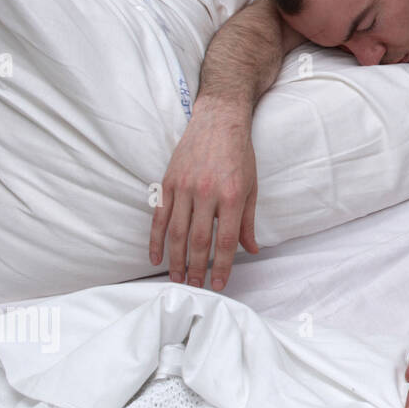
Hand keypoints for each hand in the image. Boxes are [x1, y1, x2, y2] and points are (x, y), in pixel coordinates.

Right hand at [149, 98, 259, 290]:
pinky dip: (156, 239)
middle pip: (199, 241)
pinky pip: (160, 217)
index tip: (220, 284)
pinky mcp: (168, 182)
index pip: (226, 240)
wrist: (219, 120)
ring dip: (176, 260)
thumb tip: (253, 250)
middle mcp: (206, 193)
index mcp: (231, 196)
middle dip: (197, 268)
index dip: (223, 266)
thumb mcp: (252, 187)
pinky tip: (156, 257)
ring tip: (177, 279)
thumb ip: (248, 221)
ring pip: (177, 232)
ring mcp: (184, 187)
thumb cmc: (240, 154)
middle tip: (195, 287)